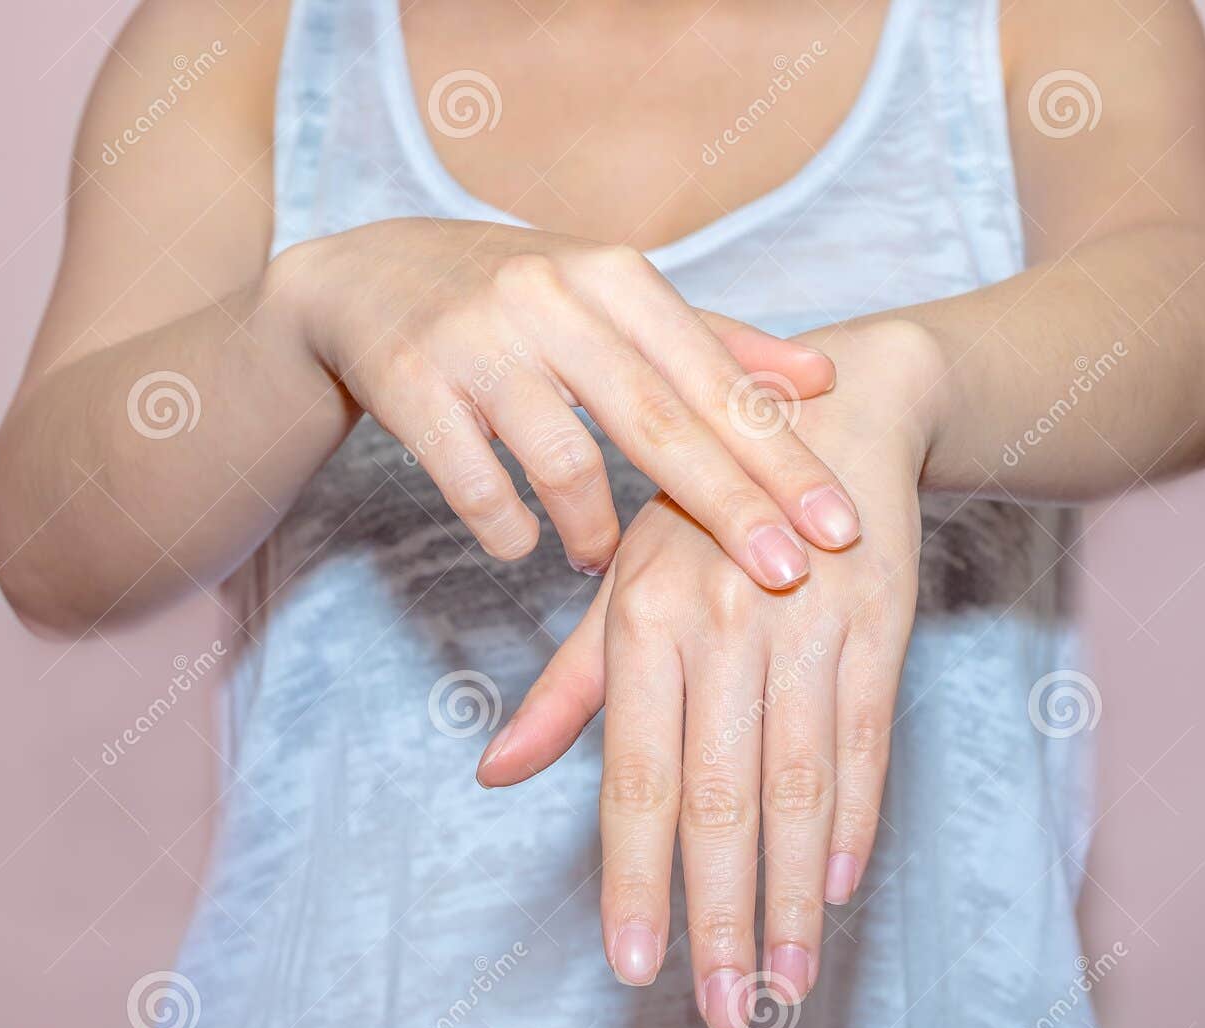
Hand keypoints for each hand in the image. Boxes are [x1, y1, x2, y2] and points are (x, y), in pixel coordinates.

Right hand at [268, 218, 859, 585]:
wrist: (365, 278)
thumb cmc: (517, 298)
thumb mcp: (614, 298)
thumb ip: (716, 341)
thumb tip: (823, 378)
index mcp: (615, 275)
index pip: (716, 380)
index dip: (781, 458)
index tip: (839, 527)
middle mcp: (551, 297)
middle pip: (658, 421)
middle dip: (730, 506)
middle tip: (785, 577)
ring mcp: (477, 341)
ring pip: (564, 462)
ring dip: (595, 532)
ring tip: (605, 564)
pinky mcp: (412, 385)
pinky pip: (476, 487)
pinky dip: (510, 531)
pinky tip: (525, 545)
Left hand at [474, 321, 941, 1027]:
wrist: (833, 418)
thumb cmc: (705, 516)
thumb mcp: (627, 584)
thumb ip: (569, 686)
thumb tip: (493, 771)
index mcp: (643, 619)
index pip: (635, 776)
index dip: (635, 877)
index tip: (635, 965)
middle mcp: (721, 627)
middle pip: (720, 797)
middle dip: (718, 913)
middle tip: (719, 1007)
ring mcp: (806, 627)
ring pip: (798, 785)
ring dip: (789, 893)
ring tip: (782, 979)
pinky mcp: (879, 627)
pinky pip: (865, 742)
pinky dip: (854, 821)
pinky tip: (835, 888)